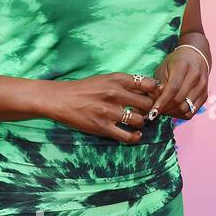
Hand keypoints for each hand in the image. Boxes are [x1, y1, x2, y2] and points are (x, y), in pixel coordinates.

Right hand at [48, 72, 162, 143]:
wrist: (61, 99)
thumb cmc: (84, 89)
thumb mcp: (105, 78)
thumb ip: (125, 83)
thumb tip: (149, 89)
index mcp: (117, 79)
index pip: (148, 84)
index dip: (155, 92)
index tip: (152, 97)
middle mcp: (115, 94)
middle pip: (147, 104)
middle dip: (149, 109)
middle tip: (146, 112)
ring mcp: (109, 111)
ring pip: (139, 121)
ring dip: (141, 123)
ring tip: (137, 122)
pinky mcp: (103, 127)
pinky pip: (127, 136)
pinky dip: (135, 137)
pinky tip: (135, 135)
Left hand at [147, 46, 208, 120]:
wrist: (196, 56)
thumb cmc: (175, 63)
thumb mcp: (163, 68)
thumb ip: (159, 83)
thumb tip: (154, 100)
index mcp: (183, 66)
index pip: (173, 88)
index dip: (162, 102)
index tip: (152, 111)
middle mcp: (195, 76)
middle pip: (179, 100)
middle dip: (165, 109)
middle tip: (155, 111)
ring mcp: (202, 86)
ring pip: (185, 108)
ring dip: (172, 113)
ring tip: (164, 110)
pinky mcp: (204, 95)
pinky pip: (191, 112)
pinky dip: (180, 114)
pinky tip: (173, 110)